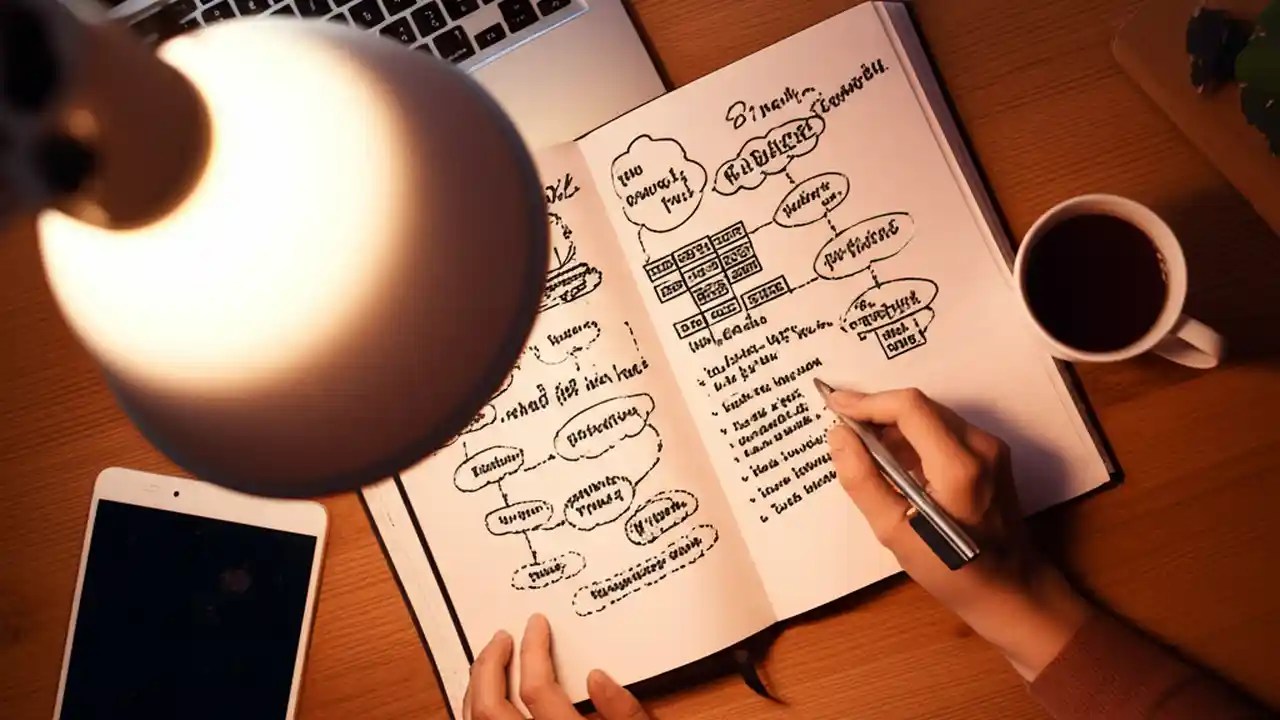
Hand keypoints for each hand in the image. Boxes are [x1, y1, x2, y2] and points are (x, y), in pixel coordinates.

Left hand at [463, 614, 648, 719]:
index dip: (533, 651)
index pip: (536, 690)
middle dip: (490, 665)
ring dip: (477, 686)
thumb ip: (625, 713)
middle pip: (490, 707)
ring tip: (489, 661)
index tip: (536, 624)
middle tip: (501, 638)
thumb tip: (598, 676)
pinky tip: (484, 697)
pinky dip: (474, 709)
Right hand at [825, 388, 1091, 679]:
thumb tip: (839, 435)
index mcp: (958, 465)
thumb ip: (863, 480)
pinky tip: (894, 459)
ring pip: (932, 416)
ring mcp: (992, 448)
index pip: (909, 407)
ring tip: (863, 444)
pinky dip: (915, 436)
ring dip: (895, 423)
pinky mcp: (993, 455)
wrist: (1012, 589)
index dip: (867, 401)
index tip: (834, 404)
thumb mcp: (895, 532)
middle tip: (843, 426)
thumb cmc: (952, 569)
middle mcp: (981, 446)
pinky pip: (945, 431)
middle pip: (920, 407)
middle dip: (878, 410)